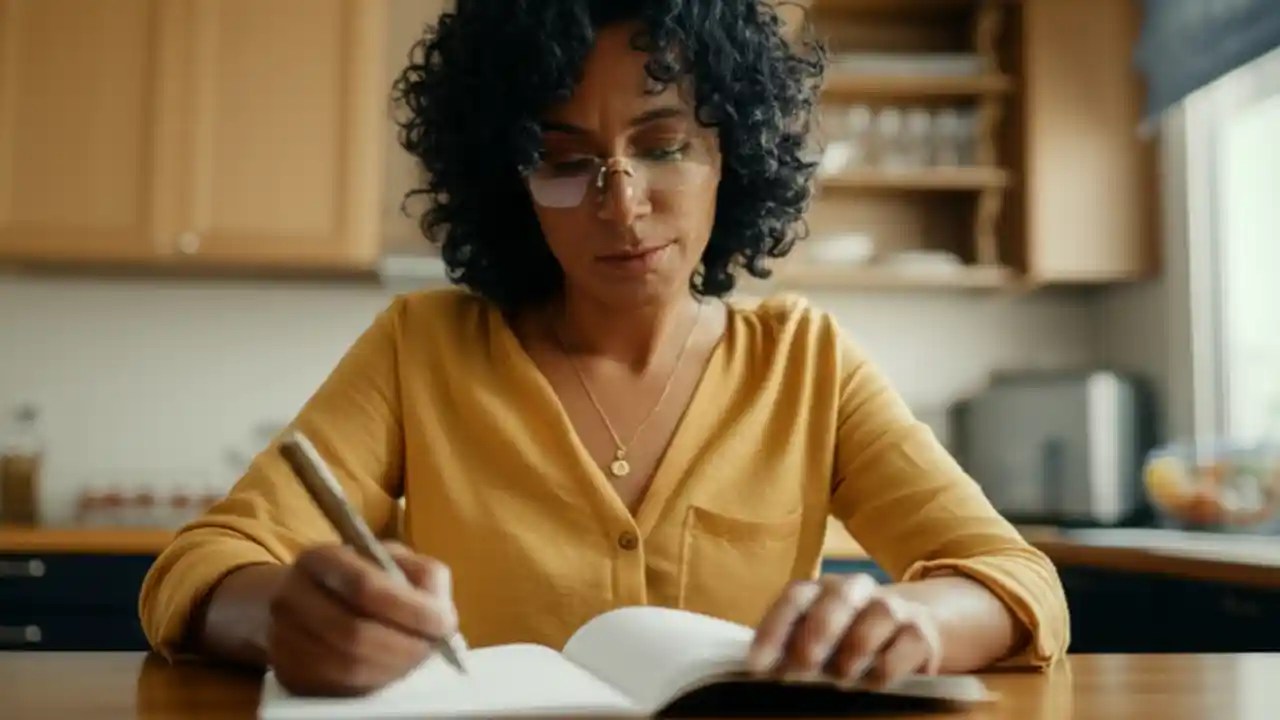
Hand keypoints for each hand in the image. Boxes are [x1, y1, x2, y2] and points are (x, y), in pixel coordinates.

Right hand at [266, 541, 456, 695]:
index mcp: (320, 558)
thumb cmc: (367, 575)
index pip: (365, 587)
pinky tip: (387, 671)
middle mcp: (290, 595)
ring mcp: (281, 636)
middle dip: (403, 647)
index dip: (410, 610)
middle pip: (354, 633)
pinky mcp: (285, 670)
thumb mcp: (398, 560)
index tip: (444, 624)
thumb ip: (423, 576)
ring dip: (390, 669)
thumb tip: (440, 615)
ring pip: (344, 666)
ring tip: (412, 661)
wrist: (311, 598)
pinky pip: (331, 686)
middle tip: (430, 651)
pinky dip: (368, 683)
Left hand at [747, 574, 942, 688]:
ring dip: (854, 651)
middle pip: (836, 600)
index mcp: (820, 590)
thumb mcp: (816, 642)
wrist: (911, 629)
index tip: (758, 667)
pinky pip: (904, 646)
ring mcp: (890, 607)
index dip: (774, 631)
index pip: (794, 599)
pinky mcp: (919, 632)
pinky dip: (887, 668)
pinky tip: (873, 685)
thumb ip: (790, 651)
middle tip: (803, 668)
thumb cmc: (847, 641)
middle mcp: (855, 590)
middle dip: (816, 635)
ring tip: (841, 679)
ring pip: (876, 617)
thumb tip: (763, 674)